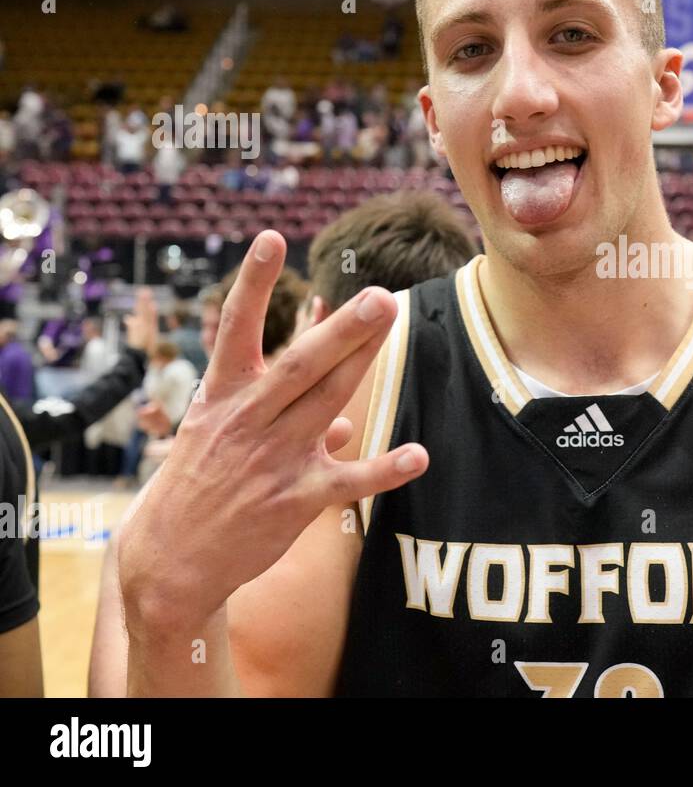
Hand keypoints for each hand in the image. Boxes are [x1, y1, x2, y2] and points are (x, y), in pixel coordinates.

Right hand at [117, 230, 428, 627]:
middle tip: (377, 295)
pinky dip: (384, 469)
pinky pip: (349, 481)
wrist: (168, 561)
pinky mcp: (296, 501)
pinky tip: (418, 456)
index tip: (272, 238)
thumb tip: (341, 422)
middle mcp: (247, 421)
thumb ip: (281, 414)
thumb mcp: (217, 434)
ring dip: (362, 361)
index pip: (235, 330)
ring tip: (390, 320)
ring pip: (327, 402)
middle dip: (339, 328)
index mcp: (221, 397)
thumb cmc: (198, 484)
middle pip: (300, 365)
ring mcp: (273, 460)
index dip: (253, 284)